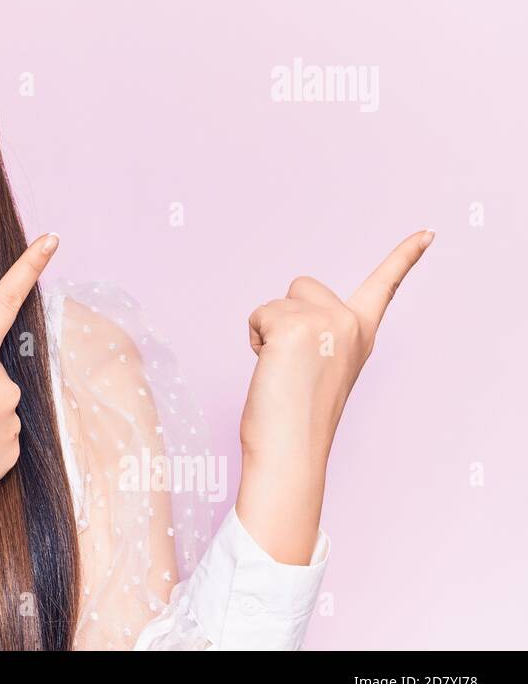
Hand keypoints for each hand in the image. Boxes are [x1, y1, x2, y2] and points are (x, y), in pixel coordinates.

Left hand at [236, 228, 433, 561]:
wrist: (291, 450)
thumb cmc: (295, 418)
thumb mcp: (317, 367)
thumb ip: (319, 337)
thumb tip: (291, 332)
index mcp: (362, 335)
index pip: (384, 286)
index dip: (404, 257)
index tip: (427, 233)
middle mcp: (351, 325)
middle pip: (302, 286)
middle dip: (286, 316)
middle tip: (292, 365)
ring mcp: (325, 323)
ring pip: (277, 301)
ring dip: (268, 329)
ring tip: (280, 369)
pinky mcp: (295, 327)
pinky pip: (259, 315)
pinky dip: (254, 338)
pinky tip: (269, 368)